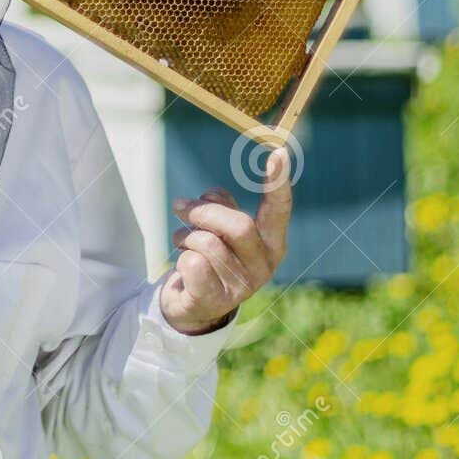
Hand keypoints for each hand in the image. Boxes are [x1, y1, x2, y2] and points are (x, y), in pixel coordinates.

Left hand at [158, 147, 291, 334]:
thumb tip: (211, 197)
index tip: (278, 152)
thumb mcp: (222, 228)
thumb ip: (224, 207)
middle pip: (237, 226)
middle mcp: (264, 266)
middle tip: (180, 205)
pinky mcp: (214, 300)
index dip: (278, 182)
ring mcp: (241, 287)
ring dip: (185, 235)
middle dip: (203, 212)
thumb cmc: (211, 257)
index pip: (278, 210)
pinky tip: (182, 263)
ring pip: (207, 243)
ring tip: (182, 240)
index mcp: (272, 244)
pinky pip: (192, 264)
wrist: (194, 305)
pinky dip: (180, 256)